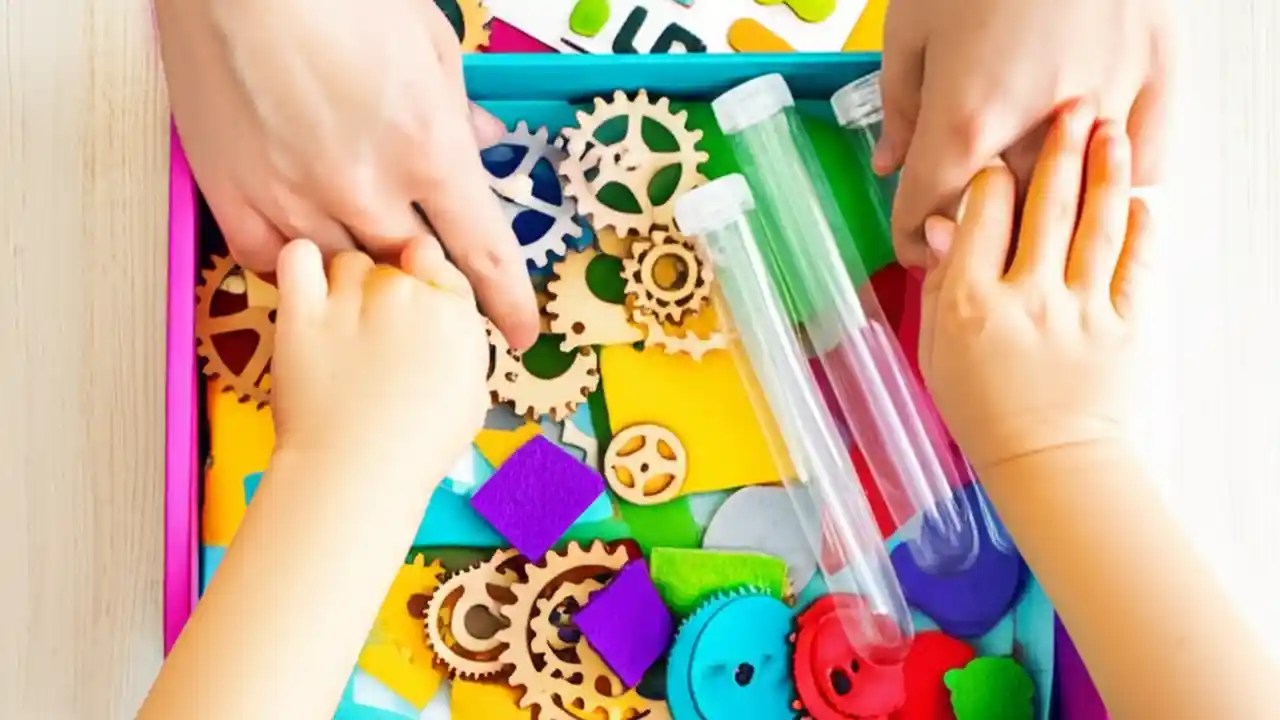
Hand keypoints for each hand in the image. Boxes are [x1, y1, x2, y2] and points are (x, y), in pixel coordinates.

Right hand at [156, 0, 538, 348]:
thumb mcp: (429, 40)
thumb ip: (459, 106)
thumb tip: (482, 137)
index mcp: (426, 149)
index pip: (484, 255)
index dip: (508, 304)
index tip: (520, 332)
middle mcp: (365, 188)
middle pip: (415, 274)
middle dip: (431, 279)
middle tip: (430, 267)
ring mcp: (293, 197)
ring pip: (345, 276)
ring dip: (365, 271)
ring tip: (365, 249)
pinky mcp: (231, 194)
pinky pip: (271, 263)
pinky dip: (297, 265)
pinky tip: (307, 247)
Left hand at [270, 239, 488, 477]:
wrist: (356, 472)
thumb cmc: (420, 449)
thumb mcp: (472, 399)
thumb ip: (466, 346)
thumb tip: (451, 317)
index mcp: (455, 315)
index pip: (442, 271)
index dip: (427, 291)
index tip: (413, 320)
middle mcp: (408, 293)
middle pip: (396, 265)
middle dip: (387, 293)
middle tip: (374, 338)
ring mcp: (354, 297)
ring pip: (350, 261)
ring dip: (345, 285)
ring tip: (337, 329)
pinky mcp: (302, 308)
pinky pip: (299, 256)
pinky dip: (299, 266)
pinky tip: (304, 290)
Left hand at [879, 0, 1171, 266]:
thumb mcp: (908, 28)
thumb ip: (898, 108)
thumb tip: (891, 164)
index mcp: (966, 119)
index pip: (930, 217)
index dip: (911, 241)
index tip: (913, 243)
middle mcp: (1040, 126)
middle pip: (1005, 216)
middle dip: (979, 216)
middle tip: (969, 192)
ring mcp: (1107, 104)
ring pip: (1077, 197)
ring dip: (1050, 195)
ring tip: (1033, 167)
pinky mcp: (1159, 74)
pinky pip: (1146, 159)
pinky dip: (1119, 166)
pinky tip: (1094, 147)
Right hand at [917, 104, 1153, 473]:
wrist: (1046, 461)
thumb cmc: (983, 409)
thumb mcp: (937, 348)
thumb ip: (941, 286)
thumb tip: (945, 229)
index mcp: (970, 304)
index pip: (981, 216)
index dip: (989, 177)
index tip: (996, 159)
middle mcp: (1025, 300)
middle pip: (1044, 206)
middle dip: (1058, 150)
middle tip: (1070, 109)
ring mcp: (1079, 311)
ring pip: (1095, 225)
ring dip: (1104, 172)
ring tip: (1110, 133)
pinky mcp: (1122, 325)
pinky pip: (1133, 264)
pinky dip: (1137, 227)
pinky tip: (1135, 202)